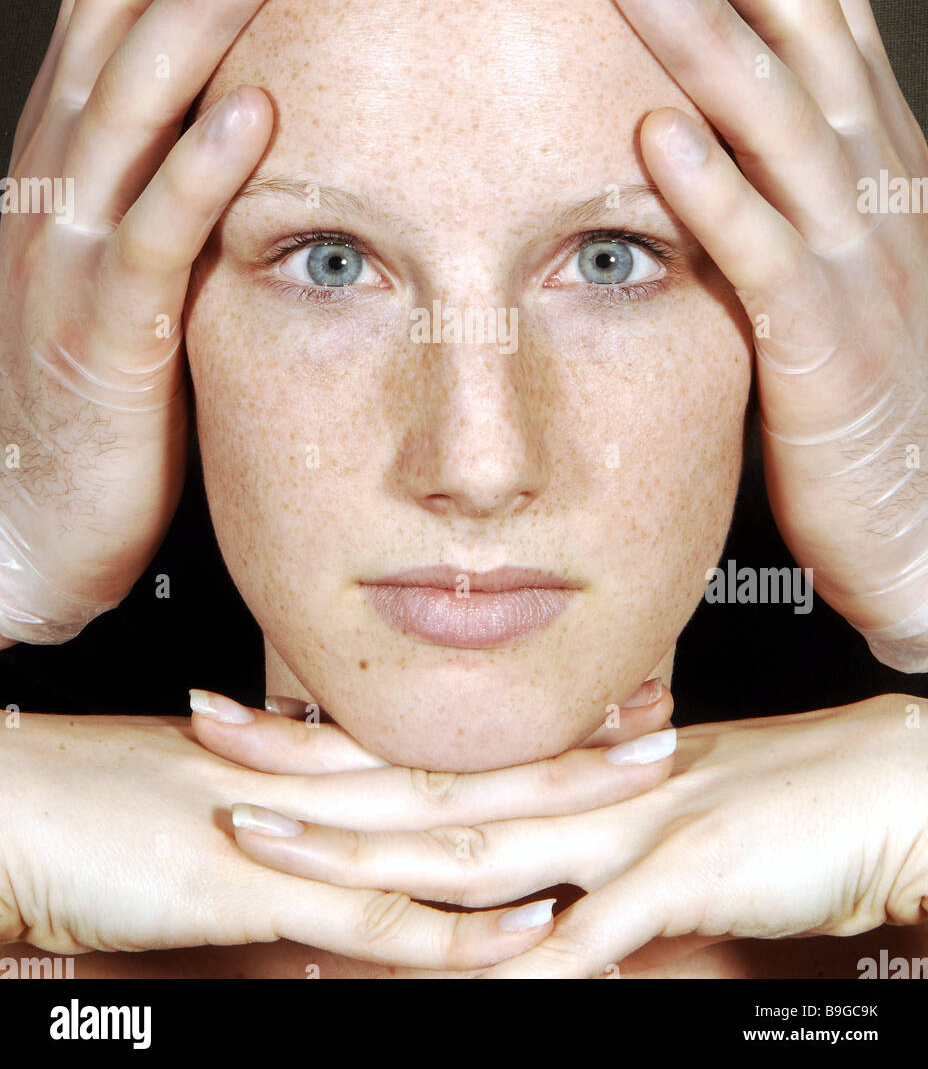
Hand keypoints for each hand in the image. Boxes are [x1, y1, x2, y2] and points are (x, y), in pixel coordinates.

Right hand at [0, 0, 311, 642]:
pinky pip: (149, 239)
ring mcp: (71, 240)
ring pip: (134, 94)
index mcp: (80, 131)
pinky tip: (255, 111)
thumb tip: (277, 63)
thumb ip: (188, 144)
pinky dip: (199, 171)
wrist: (33, 504)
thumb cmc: (109, 368)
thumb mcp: (142, 230)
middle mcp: (61, 163)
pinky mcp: (103, 330)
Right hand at [0, 707, 591, 969]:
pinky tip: (529, 930)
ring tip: (635, 797)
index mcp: (310, 763)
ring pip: (448, 827)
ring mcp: (299, 835)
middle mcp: (320, 785)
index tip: (596, 707)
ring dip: (547, 815)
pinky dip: (459, 931)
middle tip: (660, 725)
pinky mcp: (260, 891)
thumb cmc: (96, 810)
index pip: (439, 741)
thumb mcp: (209, 823)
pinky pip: (379, 918)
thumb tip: (335, 876)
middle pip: (467, 766)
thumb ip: (285, 843)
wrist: (14, 806)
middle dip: (570, 750)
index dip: (523, 727)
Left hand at [199, 693, 927, 977]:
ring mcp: (623, 825)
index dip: (335, 736)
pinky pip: (590, 930)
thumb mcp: (654, 816)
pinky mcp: (681, 874)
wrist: (874, 791)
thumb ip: (575, 845)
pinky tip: (460, 984)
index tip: (251, 719)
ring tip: (278, 854)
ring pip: (476, 847)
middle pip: (421, 785)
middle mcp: (577, 785)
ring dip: (373, 854)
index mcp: (567, 766)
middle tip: (215, 752)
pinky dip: (524, 960)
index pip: (429, 750)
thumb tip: (514, 884)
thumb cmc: (771, 806)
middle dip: (311, 773)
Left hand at [595, 0, 927, 667]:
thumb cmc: (859, 371)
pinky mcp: (826, 342)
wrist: (922, 505)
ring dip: (701, 24)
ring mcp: (854, 252)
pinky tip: (656, 140)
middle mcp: (870, 172)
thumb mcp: (820, 235)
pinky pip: (765, 257)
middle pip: (796, 7)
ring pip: (780, 114)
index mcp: (864, 138)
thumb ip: (765, 155)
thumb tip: (677, 81)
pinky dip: (715, 193)